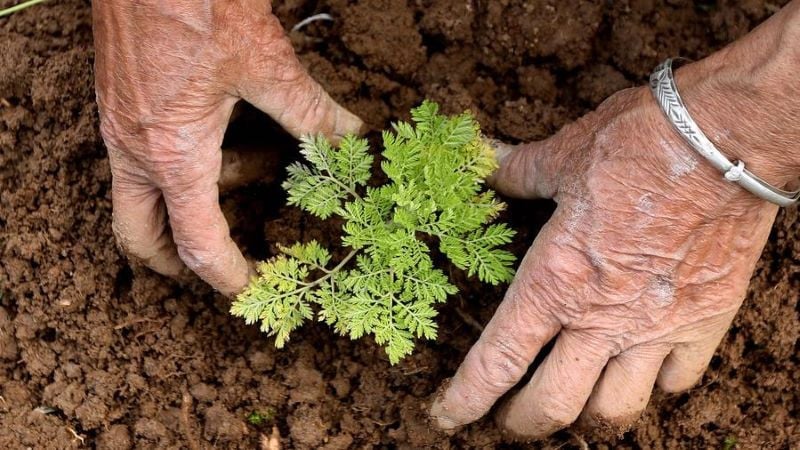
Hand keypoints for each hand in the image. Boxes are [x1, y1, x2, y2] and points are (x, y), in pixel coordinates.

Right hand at [93, 1, 361, 295]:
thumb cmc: (197, 4)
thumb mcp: (266, 65)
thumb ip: (310, 112)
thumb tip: (352, 141)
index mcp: (171, 156)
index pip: (197, 244)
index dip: (229, 275)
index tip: (254, 289)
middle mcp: (135, 150)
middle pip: (140, 236)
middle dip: (175, 261)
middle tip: (220, 264)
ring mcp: (120, 126)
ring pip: (141, 195)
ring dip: (192, 201)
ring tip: (254, 173)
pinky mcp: (120, 102)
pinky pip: (142, 157)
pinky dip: (182, 166)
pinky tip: (227, 138)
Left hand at [430, 3, 799, 438]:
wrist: (725, 138)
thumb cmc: (636, 144)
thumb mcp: (562, 155)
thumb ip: (517, 171)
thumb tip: (481, 157)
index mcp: (553, 282)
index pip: (498, 361)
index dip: (465, 399)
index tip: (446, 419)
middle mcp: (600, 318)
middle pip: (552, 407)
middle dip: (522, 422)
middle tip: (509, 419)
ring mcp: (656, 327)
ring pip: (615, 409)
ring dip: (587, 413)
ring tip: (575, 398)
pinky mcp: (705, 321)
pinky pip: (677, 381)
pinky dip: (656, 385)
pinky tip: (642, 367)